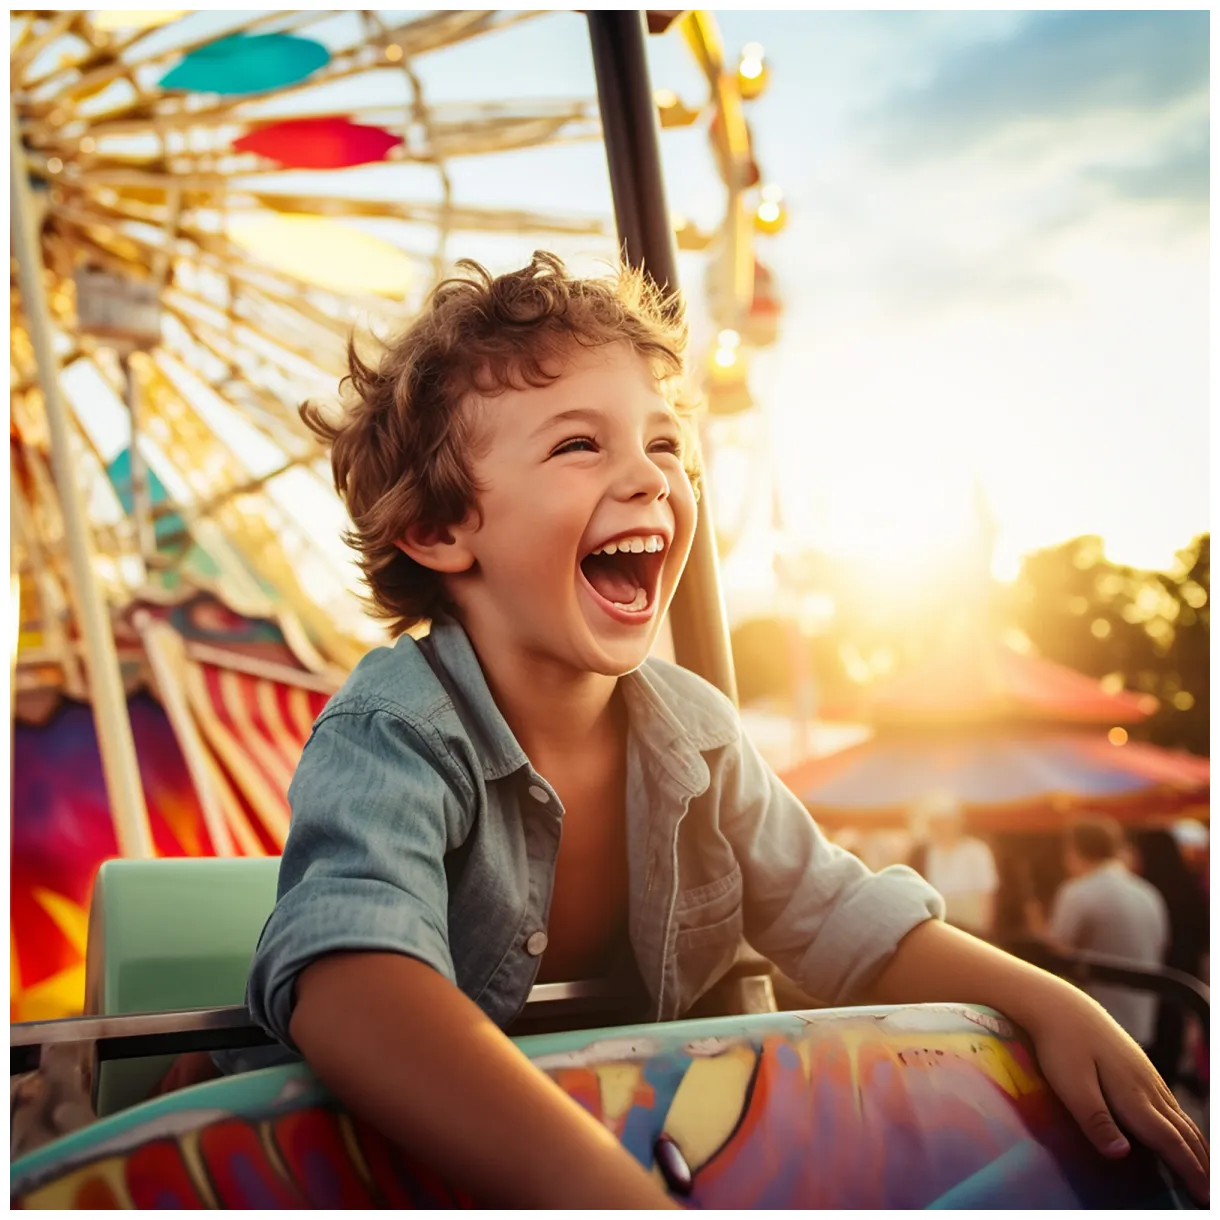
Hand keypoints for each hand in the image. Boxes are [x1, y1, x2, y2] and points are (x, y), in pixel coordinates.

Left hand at [1026, 987, 1208, 1204]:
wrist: (1060, 1006)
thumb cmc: (1060, 1045)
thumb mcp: (1070, 1084)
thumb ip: (1094, 1120)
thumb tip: (1121, 1155)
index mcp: (1133, 1096)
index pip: (1170, 1141)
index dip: (1190, 1171)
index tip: (1205, 1198)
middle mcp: (1148, 1087)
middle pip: (1184, 1133)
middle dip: (1202, 1166)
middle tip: (1210, 1197)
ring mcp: (1147, 1076)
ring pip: (1182, 1118)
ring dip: (1198, 1147)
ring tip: (1206, 1173)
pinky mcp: (1141, 1068)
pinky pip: (1173, 1105)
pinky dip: (1186, 1127)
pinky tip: (1184, 1135)